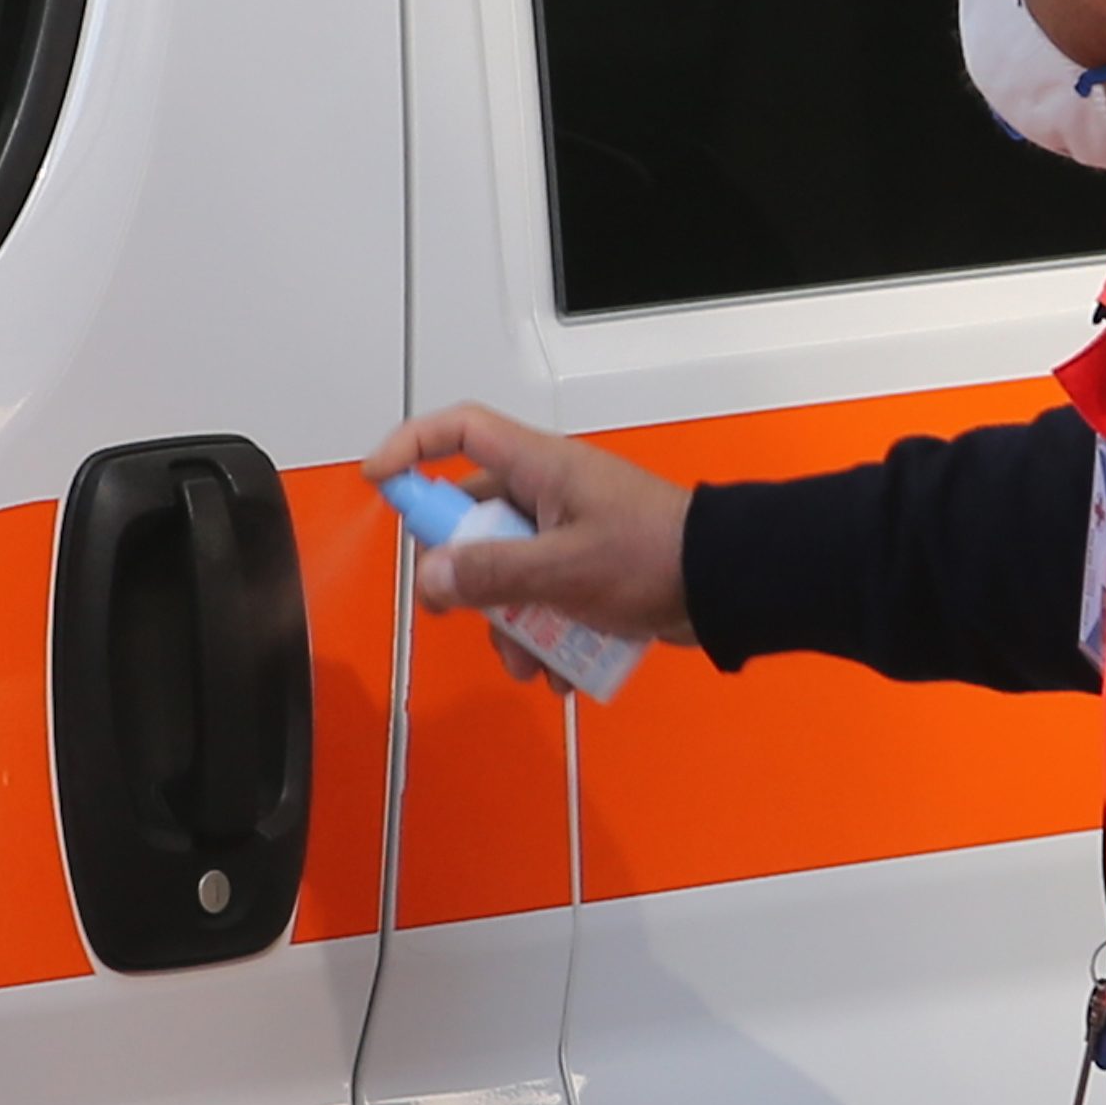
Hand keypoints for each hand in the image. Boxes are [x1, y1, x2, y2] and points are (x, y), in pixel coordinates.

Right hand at [364, 403, 698, 658]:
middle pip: (474, 522)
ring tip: (529, 664)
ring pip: (508, 572)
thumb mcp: (563, 568)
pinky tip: (560, 672)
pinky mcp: (588, 571)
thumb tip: (430, 577)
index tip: (377, 482)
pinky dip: (543, 635)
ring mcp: (568, 533)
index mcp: (541, 467)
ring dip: (508, 624)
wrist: (727, 586)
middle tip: (457, 612)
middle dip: (465, 577)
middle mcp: (548, 493)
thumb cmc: (650, 558)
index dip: (412, 446)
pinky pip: (543, 599)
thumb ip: (493, 574)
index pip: (461, 432)